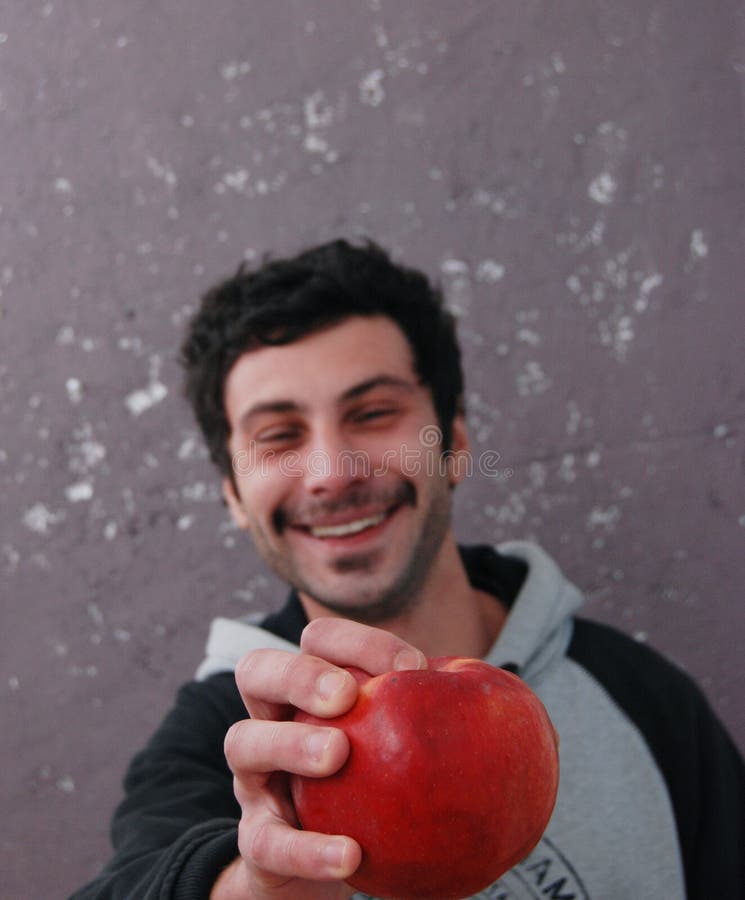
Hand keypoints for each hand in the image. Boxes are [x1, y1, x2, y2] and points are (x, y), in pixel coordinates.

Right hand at [212, 618, 426, 899]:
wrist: (336, 862)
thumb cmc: (379, 788)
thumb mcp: (402, 750)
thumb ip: (437, 724)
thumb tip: (515, 707)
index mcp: (309, 689)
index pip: (318, 639)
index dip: (359, 641)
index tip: (413, 666)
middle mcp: (271, 720)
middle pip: (258, 670)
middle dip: (300, 672)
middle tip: (346, 695)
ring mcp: (255, 778)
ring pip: (243, 741)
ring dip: (289, 742)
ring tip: (337, 754)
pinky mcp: (257, 838)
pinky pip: (267, 841)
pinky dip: (306, 847)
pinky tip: (350, 855)